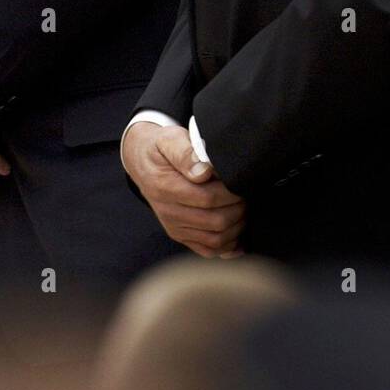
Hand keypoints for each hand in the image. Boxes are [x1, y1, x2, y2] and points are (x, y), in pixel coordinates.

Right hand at [123, 122, 245, 257]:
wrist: (143, 163)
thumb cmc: (160, 149)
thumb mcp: (169, 139)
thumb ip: (185, 153)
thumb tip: (203, 172)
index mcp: (165, 188)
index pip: (208, 198)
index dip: (231, 193)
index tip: (241, 181)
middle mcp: (169, 212)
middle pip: (215, 222)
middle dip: (239, 210)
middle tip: (247, 194)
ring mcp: (174, 227)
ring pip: (215, 240)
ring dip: (237, 228)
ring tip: (244, 209)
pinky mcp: (180, 235)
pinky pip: (208, 250)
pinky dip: (228, 245)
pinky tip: (238, 232)